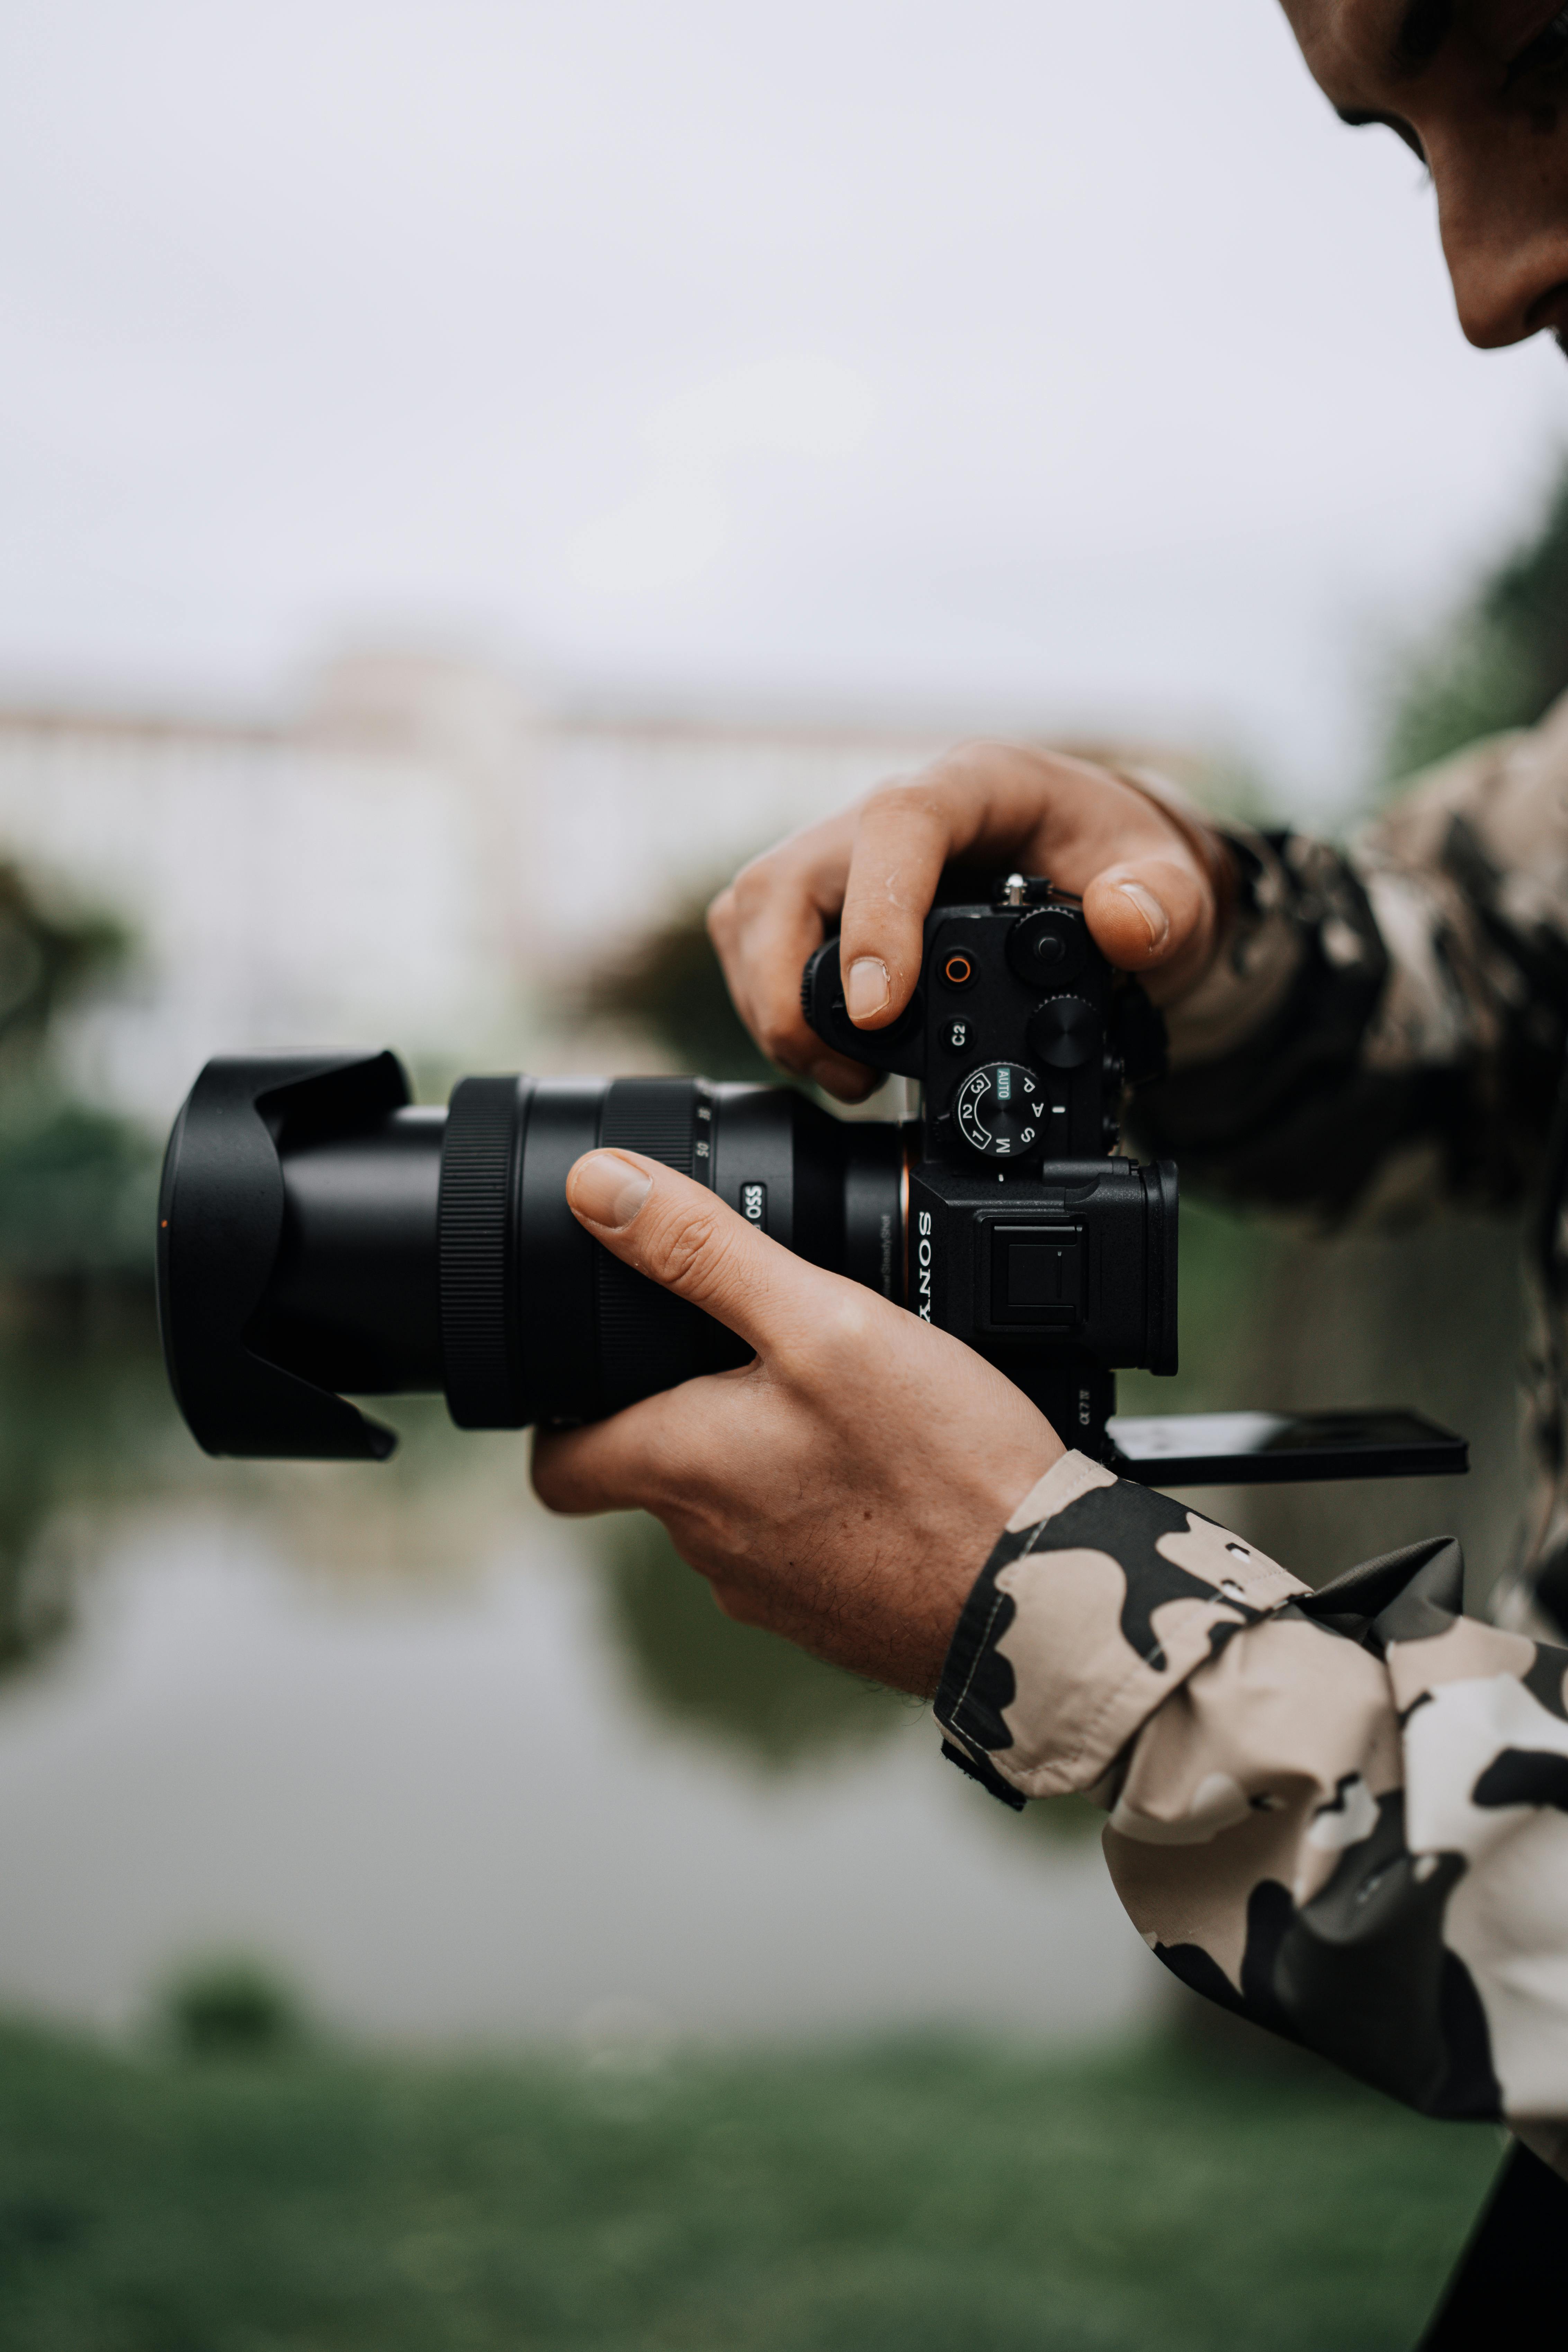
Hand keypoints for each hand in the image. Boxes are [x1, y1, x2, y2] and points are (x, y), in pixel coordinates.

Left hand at [531, 1149, 1061, 1696]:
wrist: (1040, 1599)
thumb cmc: (938, 1464)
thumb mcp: (821, 1319)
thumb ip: (703, 1250)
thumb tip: (599, 1188)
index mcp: (681, 1467)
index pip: (556, 1466)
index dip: (560, 1416)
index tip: (594, 1374)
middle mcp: (709, 1544)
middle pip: (657, 1470)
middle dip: (692, 1411)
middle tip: (764, 1354)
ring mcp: (773, 1591)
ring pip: (735, 1507)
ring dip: (767, 1456)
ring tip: (844, 1406)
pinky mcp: (836, 1616)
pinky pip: (804, 1546)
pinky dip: (829, 1503)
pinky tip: (890, 1468)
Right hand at [707, 741, 1227, 1099]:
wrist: (1108, 872)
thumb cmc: (1125, 868)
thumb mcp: (1172, 882)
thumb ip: (1164, 903)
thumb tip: (1124, 923)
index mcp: (975, 787)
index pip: (898, 825)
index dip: (875, 915)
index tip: (879, 1010)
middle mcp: (894, 813)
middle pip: (788, 878)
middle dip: (790, 987)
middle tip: (847, 1073)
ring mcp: (847, 855)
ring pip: (756, 912)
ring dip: (772, 1002)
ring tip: (841, 1075)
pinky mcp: (824, 898)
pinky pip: (758, 939)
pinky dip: (773, 1002)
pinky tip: (824, 1053)